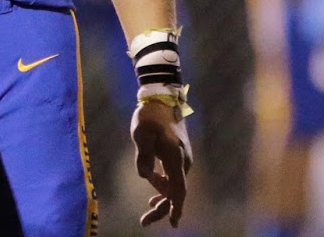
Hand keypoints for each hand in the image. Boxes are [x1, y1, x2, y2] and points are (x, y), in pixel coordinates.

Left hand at [131, 95, 190, 226]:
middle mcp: (182, 161)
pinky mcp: (176, 155)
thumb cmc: (150, 115)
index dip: (175, 208)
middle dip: (163, 209)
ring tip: (148, 211)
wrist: (162, 98)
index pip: (178, 189)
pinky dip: (164, 188)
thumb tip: (145, 176)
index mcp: (175, 158)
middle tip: (144, 222)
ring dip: (163, 199)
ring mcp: (181, 158)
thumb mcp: (142, 133)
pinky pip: (173, 177)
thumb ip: (144, 155)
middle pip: (176, 192)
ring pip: (174, 186)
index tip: (173, 224)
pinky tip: (154, 194)